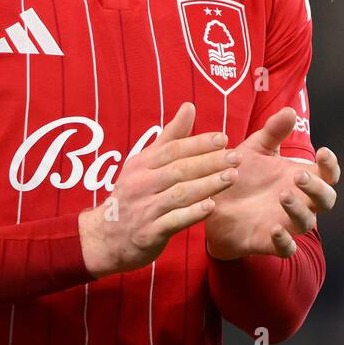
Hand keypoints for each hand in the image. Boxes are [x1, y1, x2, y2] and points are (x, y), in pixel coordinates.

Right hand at [78, 102, 236, 277]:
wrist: (107, 238)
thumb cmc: (132, 195)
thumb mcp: (144, 164)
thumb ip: (170, 137)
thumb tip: (189, 106)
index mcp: (141, 165)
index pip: (173, 150)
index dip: (198, 143)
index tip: (223, 139)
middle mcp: (141, 184)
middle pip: (180, 169)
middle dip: (210, 162)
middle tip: (236, 156)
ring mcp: (145, 209)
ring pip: (180, 194)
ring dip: (208, 185)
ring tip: (233, 177)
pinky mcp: (150, 232)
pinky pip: (174, 221)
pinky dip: (193, 213)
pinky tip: (211, 207)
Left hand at [204, 107, 339, 260]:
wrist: (211, 205)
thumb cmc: (240, 176)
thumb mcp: (254, 149)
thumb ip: (272, 131)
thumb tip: (289, 110)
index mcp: (298, 178)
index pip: (327, 174)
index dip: (331, 165)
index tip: (323, 152)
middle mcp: (297, 202)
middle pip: (326, 200)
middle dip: (317, 188)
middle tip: (298, 176)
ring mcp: (285, 223)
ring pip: (307, 223)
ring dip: (299, 210)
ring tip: (283, 195)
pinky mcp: (267, 242)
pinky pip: (286, 249)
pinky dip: (284, 241)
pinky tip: (275, 229)